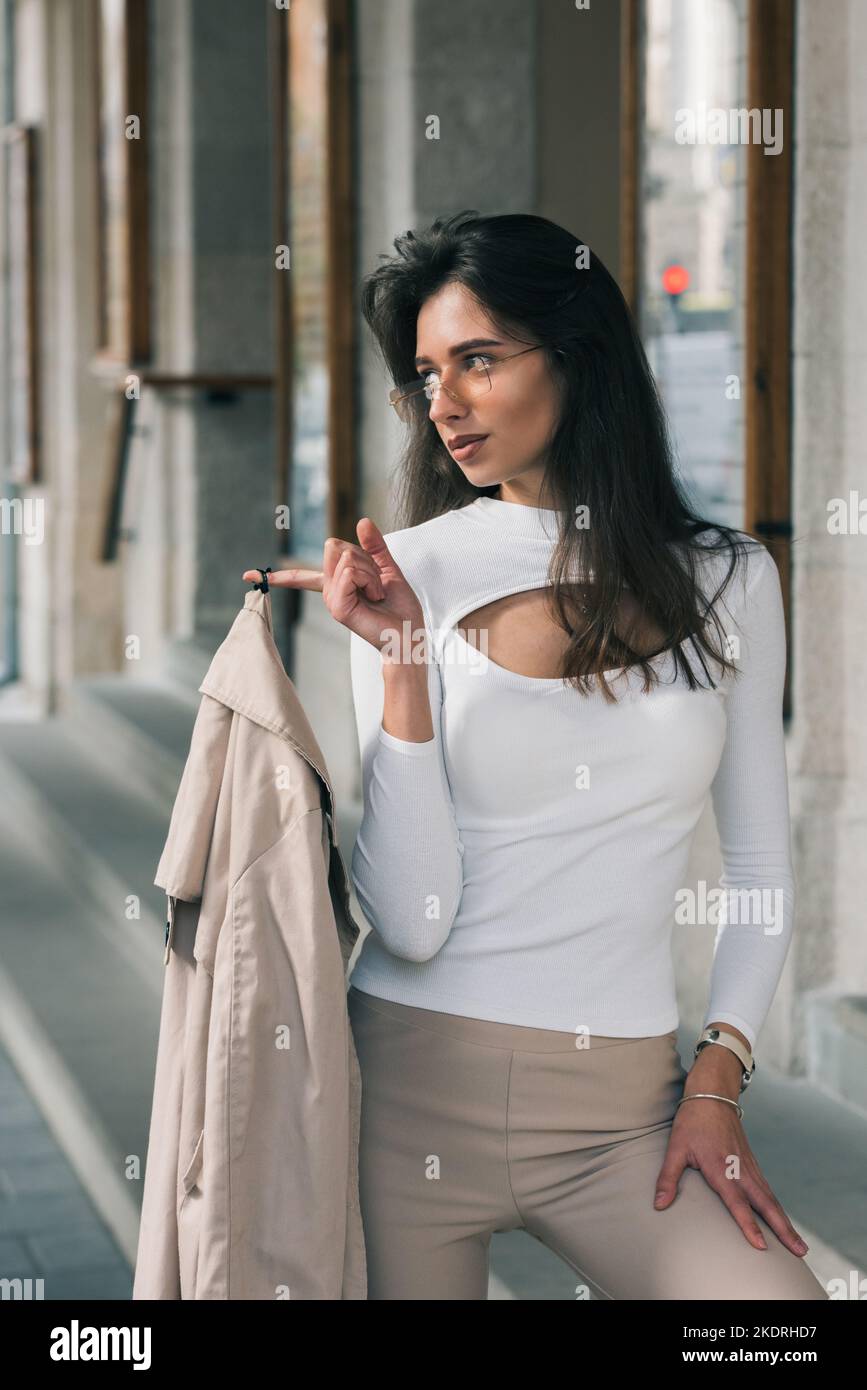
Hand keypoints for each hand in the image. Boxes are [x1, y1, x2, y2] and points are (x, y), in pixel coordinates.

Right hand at [242, 517, 425, 656]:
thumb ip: (374, 545)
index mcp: (337, 583)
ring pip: (345, 557)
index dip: (279, 574)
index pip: (303, 575)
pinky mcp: (338, 607)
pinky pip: (348, 572)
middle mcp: (330, 591)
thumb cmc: (399, 606)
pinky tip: (374, 596)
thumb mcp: (387, 568)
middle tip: (375, 583)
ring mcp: (332, 599)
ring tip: (376, 592)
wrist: (408, 631)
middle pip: (334, 546)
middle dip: (363, 558)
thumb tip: (361, 520)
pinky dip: (369, 579)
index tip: (247, 575)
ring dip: (370, 570)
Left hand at [653, 1086, 809, 1257]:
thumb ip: (667, 1179)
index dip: (748, 1225)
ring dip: (785, 1222)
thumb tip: (659, 1206)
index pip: (737, 1203)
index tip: (762, 1246)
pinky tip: (783, 1221)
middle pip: (765, 1204)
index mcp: (721, 1168)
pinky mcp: (751, 1163)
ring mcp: (749, 1166)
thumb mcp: (675, 1148)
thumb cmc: (692, 1122)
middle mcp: (740, 1170)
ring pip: (771, 1198)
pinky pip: (768, 1190)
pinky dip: (778, 1208)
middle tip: (800, 1252)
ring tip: (799, 1245)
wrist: (712, 1095)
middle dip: (783, 1230)